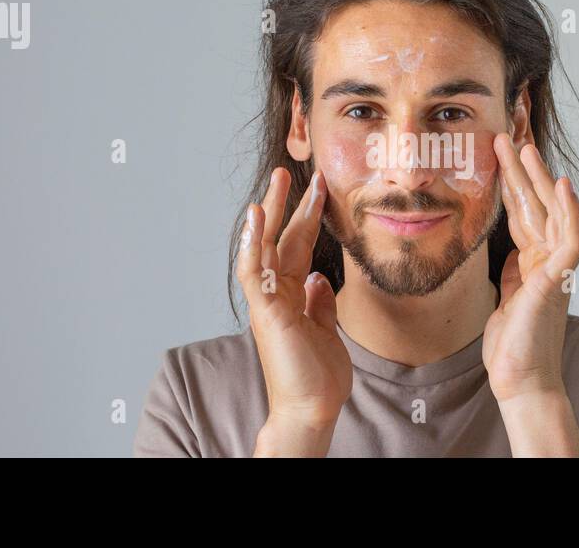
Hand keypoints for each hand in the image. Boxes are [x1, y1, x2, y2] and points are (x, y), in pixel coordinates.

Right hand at [237, 167, 352, 455]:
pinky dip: (253, 242)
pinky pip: (253, 271)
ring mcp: (268, 301)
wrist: (311, 407)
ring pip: (263, 248)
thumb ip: (319, 302)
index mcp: (290, 296)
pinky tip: (256, 217)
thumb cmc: (317, 376)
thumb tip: (320, 277)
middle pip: (279, 239)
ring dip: (270, 213)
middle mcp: (275, 294)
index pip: (296, 247)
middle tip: (291, 170)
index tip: (320, 189)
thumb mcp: (325, 329)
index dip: (307, 217)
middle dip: (287, 204)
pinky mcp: (266, 311)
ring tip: (276, 181)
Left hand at [482, 133, 578, 403]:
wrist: (521, 381)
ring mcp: (555, 268)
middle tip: (507, 134)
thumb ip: (511, 271)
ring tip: (524, 145)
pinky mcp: (557, 279)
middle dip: (523, 168)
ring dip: (537, 178)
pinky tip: (560, 186)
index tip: (500, 153)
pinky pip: (570, 239)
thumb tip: (511, 251)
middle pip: (536, 203)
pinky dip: (568, 211)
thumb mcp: (504, 299)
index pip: (522, 212)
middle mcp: (547, 260)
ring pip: (550, 212)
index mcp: (533, 263)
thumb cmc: (513, 347)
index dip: (512, 182)